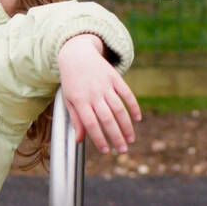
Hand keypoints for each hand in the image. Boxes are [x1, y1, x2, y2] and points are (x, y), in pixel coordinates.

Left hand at [57, 34, 140, 153]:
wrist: (77, 55)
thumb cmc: (71, 82)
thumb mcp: (69, 100)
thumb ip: (75, 119)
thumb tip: (80, 140)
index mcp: (80, 101)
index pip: (91, 124)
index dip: (99, 138)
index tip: (106, 151)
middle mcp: (93, 94)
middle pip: (107, 119)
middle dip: (116, 136)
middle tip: (123, 150)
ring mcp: (105, 85)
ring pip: (119, 109)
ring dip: (127, 125)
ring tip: (131, 139)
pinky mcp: (115, 78)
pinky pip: (127, 93)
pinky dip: (133, 106)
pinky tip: (137, 119)